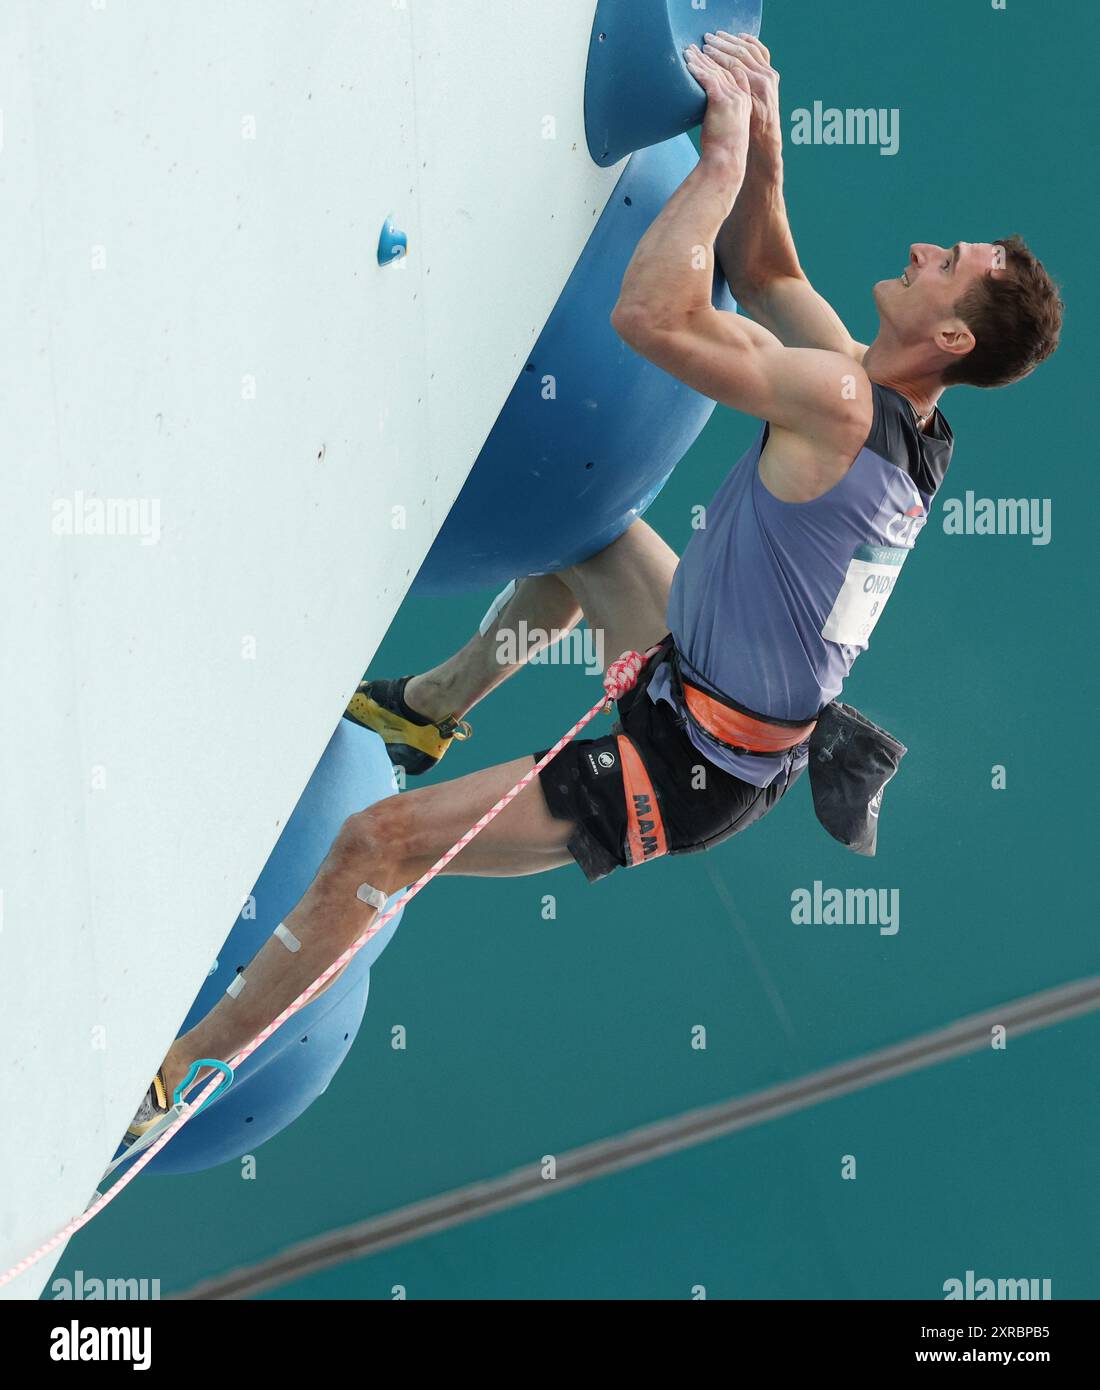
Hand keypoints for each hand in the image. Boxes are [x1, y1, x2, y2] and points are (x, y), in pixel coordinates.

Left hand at [683, 44, 751, 172]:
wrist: (726, 162)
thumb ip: (722, 113)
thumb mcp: (727, 127)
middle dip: (712, 54)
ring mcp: (734, 97)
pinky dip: (697, 70)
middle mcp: (742, 96)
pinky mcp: (722, 101)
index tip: (717, 50)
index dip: (728, 59)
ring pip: (716, 71)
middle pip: (726, 67)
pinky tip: (688, 64)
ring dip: (701, 59)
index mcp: (747, 100)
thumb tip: (708, 110)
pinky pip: (709, 79)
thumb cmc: (724, 151)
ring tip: (688, 51)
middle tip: (700, 44)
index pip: (738, 72)